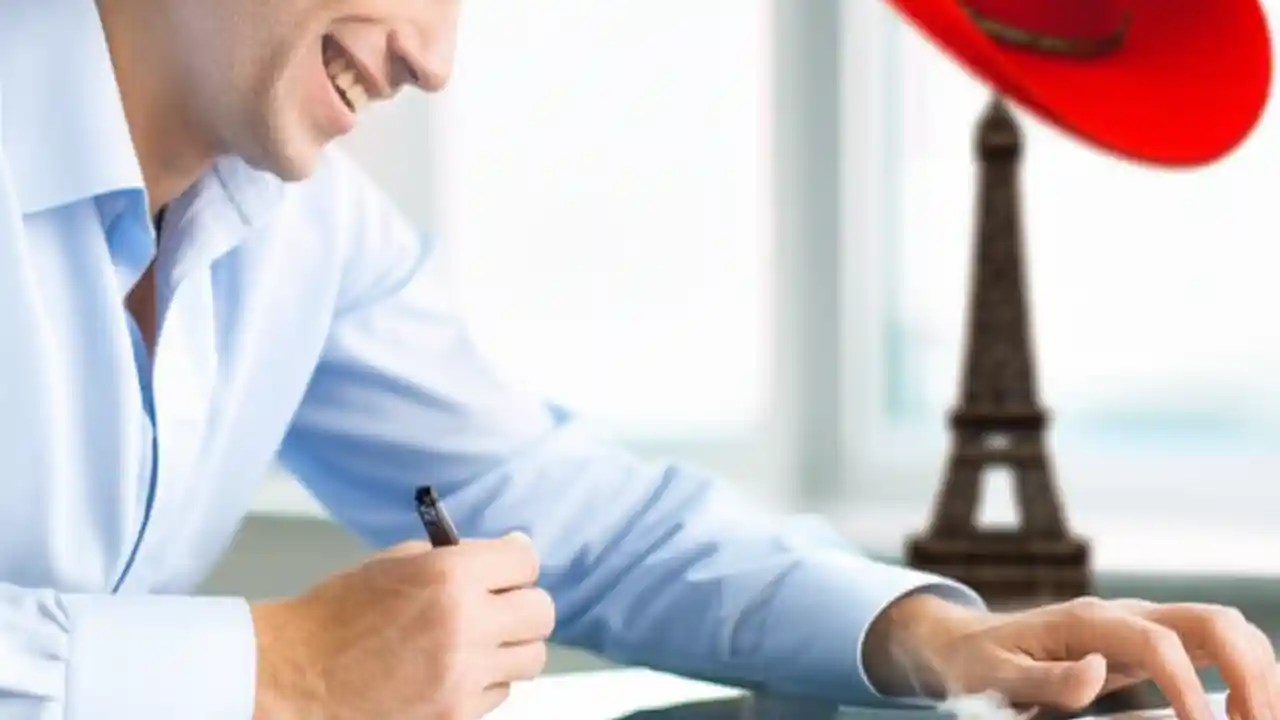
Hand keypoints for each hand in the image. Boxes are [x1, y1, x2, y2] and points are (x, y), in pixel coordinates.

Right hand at [250, 532, 554, 719]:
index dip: (517, 563)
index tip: (510, 568)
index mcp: (449, 575)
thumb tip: (507, 558)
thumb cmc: (336, 616)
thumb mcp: (396, 564)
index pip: (527, 562)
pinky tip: (454, 669)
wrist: (294, 677)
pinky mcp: (457, 714)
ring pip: (532, 658)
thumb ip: (455, 560)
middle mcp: (466, 624)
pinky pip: (501, 692)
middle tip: (502, 604)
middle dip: (523, 604)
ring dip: (511, 646)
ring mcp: (464, 675)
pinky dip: (486, 680)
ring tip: (478, 641)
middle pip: (542, 612)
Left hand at [865, 593, 1279, 719]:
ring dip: (1256, 671)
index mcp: (1088, 621)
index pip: (1158, 641)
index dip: (1187, 687)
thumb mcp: (994, 677)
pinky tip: (1247, 711)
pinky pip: (1213, 647)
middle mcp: (1124, 615)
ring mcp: (1142, 625)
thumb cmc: (979, 662)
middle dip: (1250, 671)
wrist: (970, 641)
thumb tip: (1095, 673)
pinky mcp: (1151, 644)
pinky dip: (1244, 673)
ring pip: (1223, 628)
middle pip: (1211, 621)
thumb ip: (1043, 679)